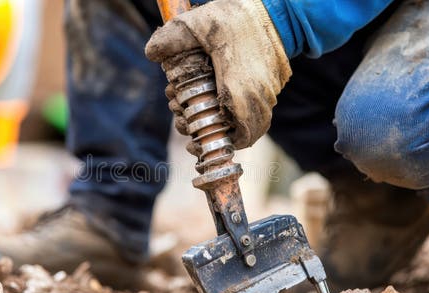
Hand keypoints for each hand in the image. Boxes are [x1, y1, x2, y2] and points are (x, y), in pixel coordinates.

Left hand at [146, 0, 290, 148]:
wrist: (278, 11)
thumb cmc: (240, 19)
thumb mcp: (201, 23)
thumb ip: (173, 37)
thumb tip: (151, 53)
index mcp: (240, 91)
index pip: (239, 135)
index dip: (217, 143)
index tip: (195, 140)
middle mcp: (259, 98)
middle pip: (244, 135)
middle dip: (216, 134)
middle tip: (190, 122)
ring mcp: (269, 94)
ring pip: (253, 125)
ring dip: (229, 124)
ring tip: (201, 111)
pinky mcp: (273, 87)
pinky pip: (258, 111)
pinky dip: (240, 113)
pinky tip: (220, 97)